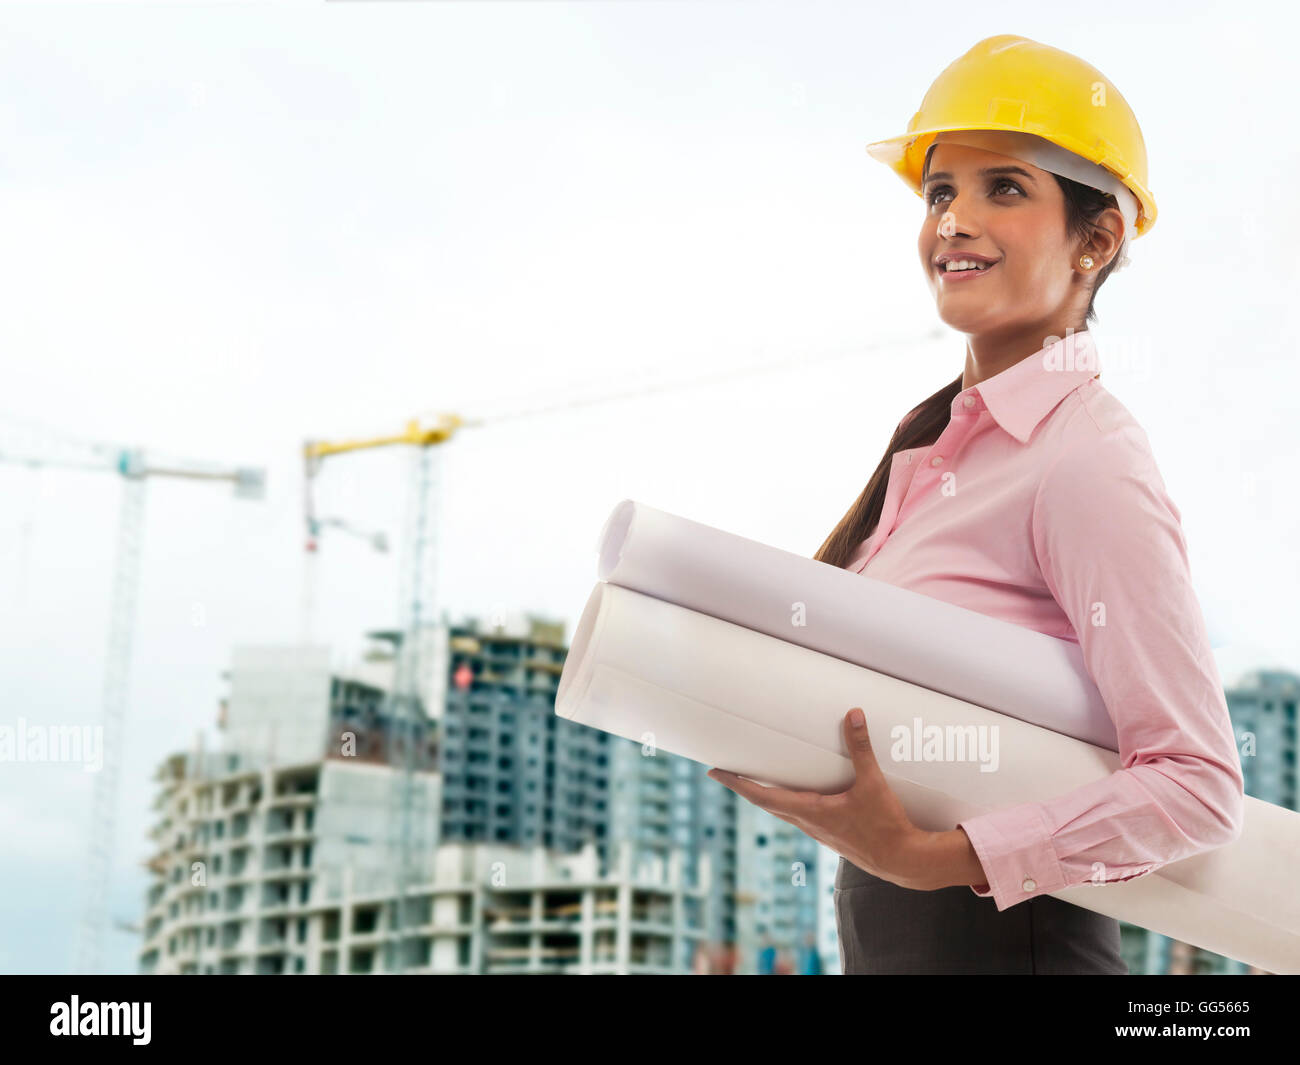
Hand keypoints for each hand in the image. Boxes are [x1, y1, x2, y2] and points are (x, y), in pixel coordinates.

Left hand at [707, 707, 985, 891]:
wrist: (903, 861)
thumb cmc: (886, 827)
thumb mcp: (873, 783)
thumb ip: (861, 748)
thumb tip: (853, 715)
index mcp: (809, 812)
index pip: (762, 795)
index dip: (737, 783)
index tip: (715, 772)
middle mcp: (808, 824)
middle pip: (767, 802)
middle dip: (745, 785)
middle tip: (728, 770)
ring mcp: (819, 832)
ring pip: (783, 810)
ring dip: (766, 795)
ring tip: (756, 779)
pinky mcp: (832, 834)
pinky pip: (801, 815)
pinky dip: (788, 802)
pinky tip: (799, 795)